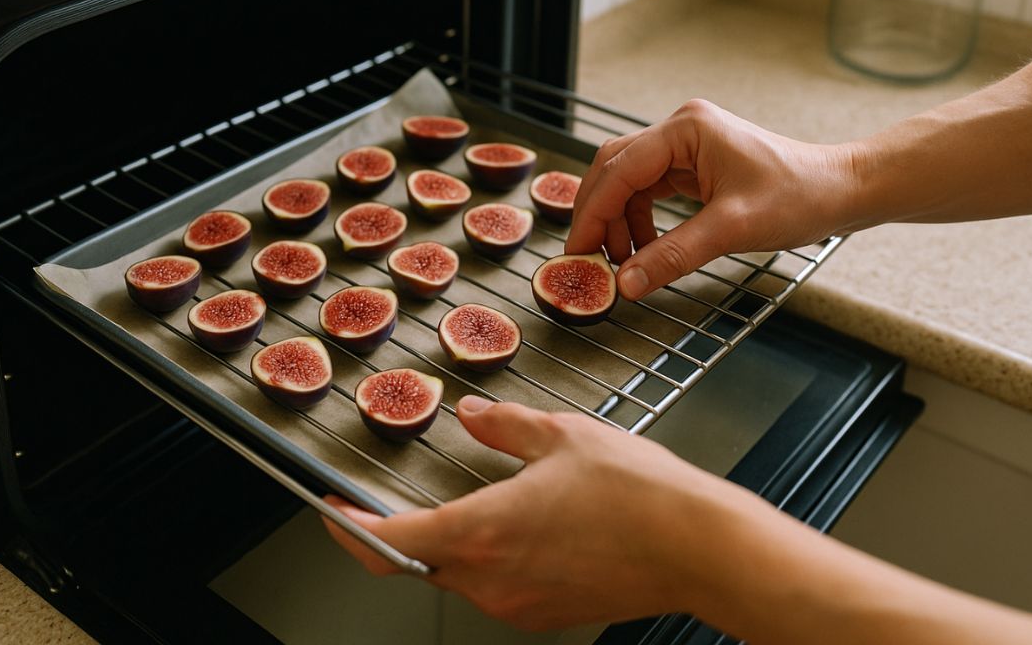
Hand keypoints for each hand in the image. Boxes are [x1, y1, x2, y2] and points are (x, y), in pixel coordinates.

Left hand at [322, 396, 751, 630]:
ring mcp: (519, 605)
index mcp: (482, 531)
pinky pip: (495, 588)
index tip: (331, 511)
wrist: (700, 549)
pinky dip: (485, 560)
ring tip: (458, 506)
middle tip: (376, 509)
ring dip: (444, 546)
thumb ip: (504, 427)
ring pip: (456, 577)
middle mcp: (491, 579)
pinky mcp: (546, 615)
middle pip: (416, 565)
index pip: (388, 543)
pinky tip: (512, 529)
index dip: (348, 529)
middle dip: (390, 538)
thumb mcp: (562, 437)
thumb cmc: (638, 494)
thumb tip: (470, 416)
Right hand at [567, 99, 858, 299]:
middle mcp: (680, 130)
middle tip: (589, 258)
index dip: (593, 213)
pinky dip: (639, 220)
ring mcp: (686, 146)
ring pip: (628, 182)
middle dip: (599, 216)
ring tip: (624, 261)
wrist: (842, 190)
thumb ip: (673, 255)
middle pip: (614, 169)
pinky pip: (649, 191)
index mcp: (685, 130)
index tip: (577, 251)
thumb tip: (627, 283)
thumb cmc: (800, 197)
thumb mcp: (731, 230)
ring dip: (619, 222)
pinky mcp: (693, 165)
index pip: (619, 169)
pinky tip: (645, 248)